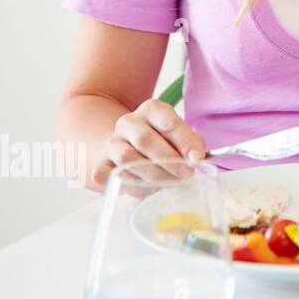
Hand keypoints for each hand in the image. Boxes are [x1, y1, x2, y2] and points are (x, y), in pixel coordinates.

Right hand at [93, 99, 207, 188]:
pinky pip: (108, 176)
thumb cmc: (164, 141)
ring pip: (127, 159)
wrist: (129, 144)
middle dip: (169, 161)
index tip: (197, 159)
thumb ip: (192, 144)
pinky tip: (143, 188)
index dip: (185, 142)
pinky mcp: (101, 163)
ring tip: (168, 183)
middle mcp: (129, 122)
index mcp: (152, 110)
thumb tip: (196, 159)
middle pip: (145, 140)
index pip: (168, 123)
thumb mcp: (181, 136)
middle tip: (186, 174)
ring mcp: (112, 142)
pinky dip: (127, 185)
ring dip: (151, 175)